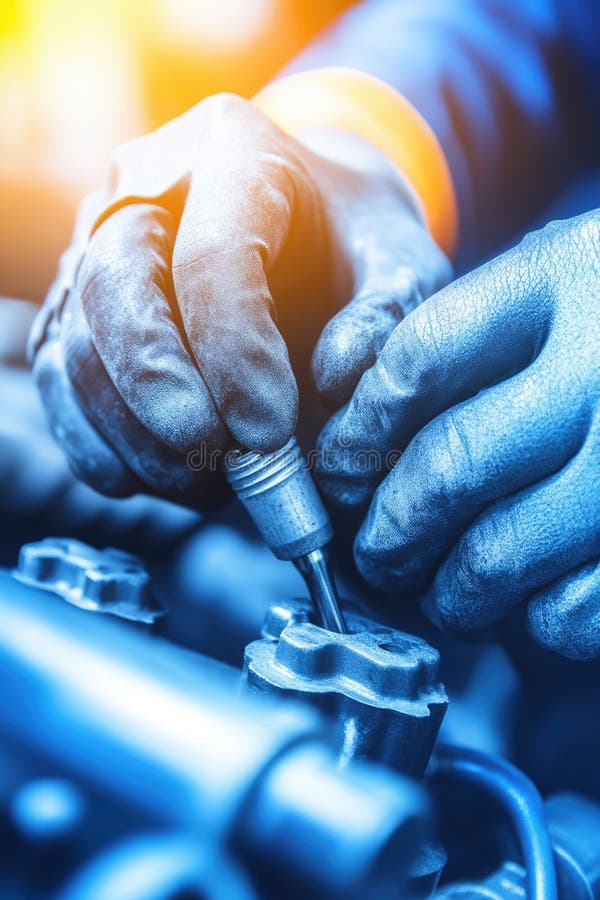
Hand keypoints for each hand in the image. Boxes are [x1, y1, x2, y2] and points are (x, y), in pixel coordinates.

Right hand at [29, 94, 449, 505]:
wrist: (313, 225)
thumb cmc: (357, 244)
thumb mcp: (402, 264)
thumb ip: (387, 318)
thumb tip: (332, 382)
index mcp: (236, 150)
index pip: (212, 251)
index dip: (235, 351)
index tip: (270, 431)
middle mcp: (147, 186)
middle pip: (116, 283)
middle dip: (159, 386)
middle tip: (212, 455)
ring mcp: (101, 245)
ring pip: (76, 342)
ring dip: (133, 432)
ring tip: (204, 480)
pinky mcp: (80, 306)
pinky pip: (59, 381)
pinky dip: (99, 443)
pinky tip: (156, 477)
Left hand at [318, 212, 599, 658]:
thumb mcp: (557, 277)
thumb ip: (467, 329)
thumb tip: (343, 394)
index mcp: (562, 281)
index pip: (418, 362)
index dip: (360, 428)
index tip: (342, 465)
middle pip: (449, 466)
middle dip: (388, 529)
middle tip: (376, 551)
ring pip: (499, 553)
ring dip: (448, 590)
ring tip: (438, 588)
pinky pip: (573, 608)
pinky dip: (534, 621)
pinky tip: (530, 602)